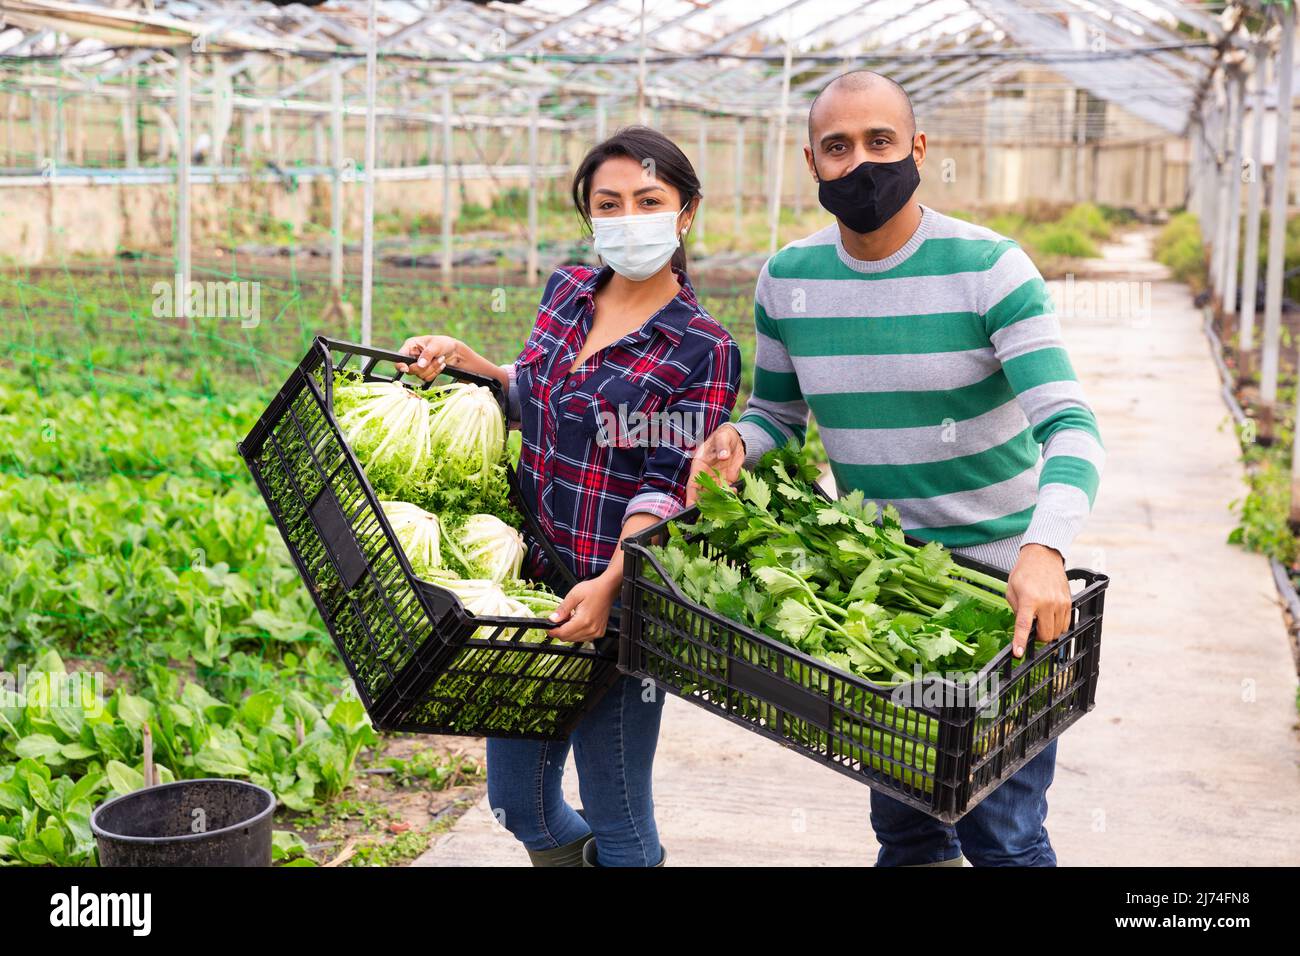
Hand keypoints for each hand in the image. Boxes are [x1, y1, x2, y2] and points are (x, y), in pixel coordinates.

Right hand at [395, 334, 460, 380]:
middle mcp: (411, 356)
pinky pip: (426, 378)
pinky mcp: (423, 372)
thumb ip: (427, 354)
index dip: (400, 364)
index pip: (400, 357)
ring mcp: (417, 365)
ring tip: (441, 359)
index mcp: (411, 345)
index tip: (406, 368)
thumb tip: (420, 365)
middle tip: (438, 359)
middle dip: (426, 367)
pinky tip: (441, 365)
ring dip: (432, 369)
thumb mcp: (436, 345)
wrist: (454, 351)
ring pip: (419, 375)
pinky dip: (435, 373)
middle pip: (410, 369)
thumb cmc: (444, 343)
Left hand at [546, 575, 618, 641]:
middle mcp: (591, 629)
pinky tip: (577, 622)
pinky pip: (583, 638)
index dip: (553, 631)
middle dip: (560, 631)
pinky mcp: (599, 633)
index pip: (563, 633)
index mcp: (584, 620)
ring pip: (575, 640)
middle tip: (559, 619)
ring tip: (570, 618)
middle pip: (568, 638)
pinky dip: (576, 633)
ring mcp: (596, 632)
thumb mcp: (574, 595)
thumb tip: (552, 619)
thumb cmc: (593, 590)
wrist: (607, 589)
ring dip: (568, 632)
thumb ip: (562, 609)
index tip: (548, 628)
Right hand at [685, 423, 745, 505]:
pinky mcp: (727, 481)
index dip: (691, 496)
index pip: (692, 484)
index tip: (689, 508)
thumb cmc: (724, 436)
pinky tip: (735, 493)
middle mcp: (706, 475)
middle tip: (706, 516)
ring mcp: (716, 479)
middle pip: (702, 494)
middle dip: (703, 505)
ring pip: (714, 495)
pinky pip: (727, 491)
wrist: (736, 438)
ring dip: (718, 502)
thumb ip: (722, 446)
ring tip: (724, 506)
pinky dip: (730, 495)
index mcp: (699, 465)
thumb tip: (723, 456)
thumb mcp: (722, 437)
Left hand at [1005, 543, 1072, 657]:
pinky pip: (1066, 624)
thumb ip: (1016, 610)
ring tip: (1041, 620)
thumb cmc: (1024, 572)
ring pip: (1058, 632)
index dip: (1021, 642)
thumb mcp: (1011, 590)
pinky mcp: (1069, 602)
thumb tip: (1024, 627)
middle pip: (1046, 635)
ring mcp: (1060, 603)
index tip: (1018, 654)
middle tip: (1032, 630)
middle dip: (1038, 638)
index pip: (1024, 626)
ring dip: (1049, 632)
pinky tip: (1050, 617)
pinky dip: (1058, 625)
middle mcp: (1047, 602)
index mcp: (1029, 599)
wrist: (1043, 556)